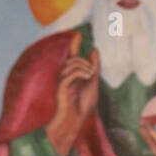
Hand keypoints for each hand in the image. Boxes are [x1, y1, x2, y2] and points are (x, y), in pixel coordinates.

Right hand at [47, 31, 99, 155]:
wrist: (75, 121)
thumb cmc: (83, 105)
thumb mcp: (93, 82)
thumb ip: (94, 66)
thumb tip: (94, 49)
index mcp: (73, 75)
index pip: (73, 55)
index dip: (74, 43)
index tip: (77, 34)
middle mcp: (66, 75)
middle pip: (73, 58)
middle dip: (85, 62)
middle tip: (93, 72)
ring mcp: (63, 80)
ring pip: (72, 63)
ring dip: (84, 66)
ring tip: (91, 75)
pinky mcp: (62, 86)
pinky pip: (70, 72)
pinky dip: (81, 71)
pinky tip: (87, 77)